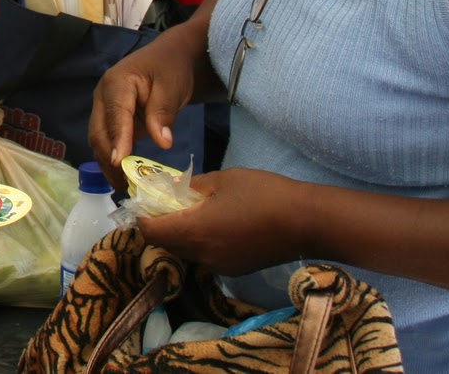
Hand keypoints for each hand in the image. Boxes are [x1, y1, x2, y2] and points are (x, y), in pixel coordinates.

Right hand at [89, 28, 203, 189]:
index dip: (117, 139)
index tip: (121, 163)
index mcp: (116, 83)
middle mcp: (103, 97)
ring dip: (109, 164)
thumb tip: (162, 144)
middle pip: (99, 132)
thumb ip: (163, 113)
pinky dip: (113, 160)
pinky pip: (107, 142)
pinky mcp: (110, 120)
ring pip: (99, 140)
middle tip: (127, 184)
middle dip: (110, 159)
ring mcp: (104, 109)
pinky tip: (124, 177)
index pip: (115, 114)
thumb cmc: (171, 69)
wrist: (170, 58)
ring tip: (125, 187)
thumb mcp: (172, 87)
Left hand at [136, 168, 313, 275]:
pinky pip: (205, 256)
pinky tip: (214, 222)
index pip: (151, 232)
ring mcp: (219, 266)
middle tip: (164, 201)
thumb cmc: (263, 193)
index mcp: (194, 232)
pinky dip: (200, 241)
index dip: (141, 217)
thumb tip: (169, 188)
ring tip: (190, 209)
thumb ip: (190, 186)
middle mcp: (202, 255)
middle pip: (166, 243)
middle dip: (160, 224)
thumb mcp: (222, 180)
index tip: (142, 201)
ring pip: (186, 251)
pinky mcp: (235, 269)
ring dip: (181, 233)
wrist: (307, 221)